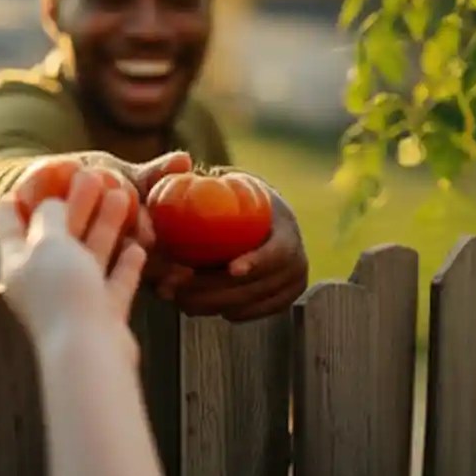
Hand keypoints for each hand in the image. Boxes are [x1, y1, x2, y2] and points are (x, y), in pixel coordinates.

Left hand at [0, 170, 145, 364]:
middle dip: (74, 204)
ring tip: (121, 195)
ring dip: (105, 224)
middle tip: (92, 176)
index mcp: (17, 263)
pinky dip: (124, 263)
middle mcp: (43, 281)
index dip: (22, 197)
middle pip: (58, 235)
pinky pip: (114, 282)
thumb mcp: (49, 243)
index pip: (11, 223)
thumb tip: (51, 204)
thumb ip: (50, 217)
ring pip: (90, 255)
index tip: (35, 175)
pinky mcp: (102, 315)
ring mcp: (74, 299)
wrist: (89, 350)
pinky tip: (137, 245)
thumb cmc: (62, 292)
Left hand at [158, 188, 308, 321]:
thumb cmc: (236, 197)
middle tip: (180, 289)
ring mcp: (292, 283)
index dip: (257, 261)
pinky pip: (253, 313)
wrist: (261, 219)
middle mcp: (297, 259)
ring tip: (178, 299)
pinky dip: (225, 311)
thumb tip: (181, 161)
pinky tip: (197, 306)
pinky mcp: (282, 301)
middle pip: (259, 285)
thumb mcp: (228, 182)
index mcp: (286, 227)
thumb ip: (206, 178)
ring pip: (252, 303)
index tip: (231, 268)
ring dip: (213, 305)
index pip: (278, 251)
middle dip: (217, 291)